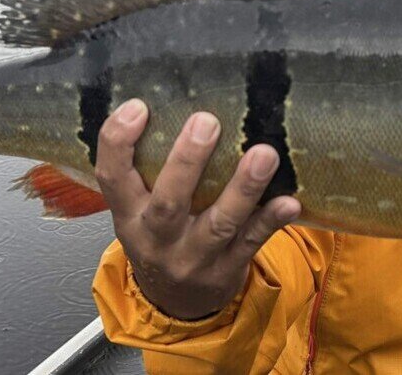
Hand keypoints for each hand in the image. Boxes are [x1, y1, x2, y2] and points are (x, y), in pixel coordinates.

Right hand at [94, 99, 301, 319]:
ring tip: (264, 154)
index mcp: (129, 215)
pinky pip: (252, 243)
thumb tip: (178, 97)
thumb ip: (149, 168)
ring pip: (218, 224)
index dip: (118, 142)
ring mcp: (194, 257)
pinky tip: (290, 201)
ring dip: (242, 189)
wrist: (176, 304)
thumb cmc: (161, 238)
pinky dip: (271, 221)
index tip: (138, 106)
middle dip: (187, 162)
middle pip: (168, 203)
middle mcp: (157, 239)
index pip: (111, 178)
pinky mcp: (228, 269)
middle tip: (207, 121)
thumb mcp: (138, 210)